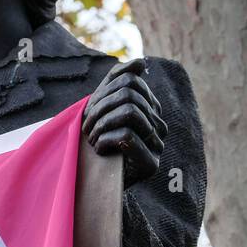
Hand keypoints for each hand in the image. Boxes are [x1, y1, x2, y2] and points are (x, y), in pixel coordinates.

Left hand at [81, 57, 167, 186]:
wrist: (93, 183)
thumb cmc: (96, 141)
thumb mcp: (103, 108)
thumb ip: (118, 82)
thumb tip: (141, 63)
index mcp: (152, 111)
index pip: (131, 81)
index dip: (104, 93)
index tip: (89, 113)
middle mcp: (160, 127)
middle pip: (129, 96)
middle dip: (99, 109)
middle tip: (86, 129)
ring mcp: (158, 147)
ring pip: (130, 112)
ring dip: (101, 124)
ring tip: (92, 139)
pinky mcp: (150, 165)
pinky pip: (127, 136)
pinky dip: (104, 140)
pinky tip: (99, 149)